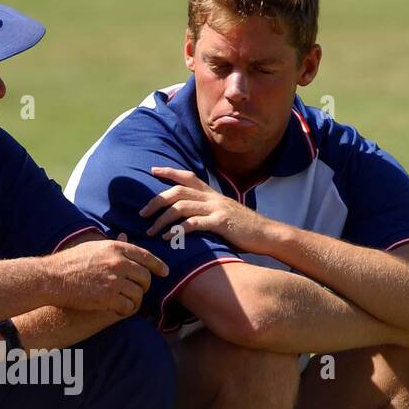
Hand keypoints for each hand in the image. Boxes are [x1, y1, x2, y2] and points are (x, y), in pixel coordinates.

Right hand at [47, 234, 168, 315]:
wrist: (52, 278)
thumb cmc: (69, 262)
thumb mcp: (93, 246)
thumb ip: (112, 245)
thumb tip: (125, 238)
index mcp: (116, 248)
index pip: (145, 256)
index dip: (158, 265)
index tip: (164, 272)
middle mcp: (118, 262)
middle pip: (144, 276)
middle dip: (144, 285)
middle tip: (138, 291)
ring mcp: (114, 280)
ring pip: (138, 293)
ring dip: (134, 300)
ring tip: (126, 302)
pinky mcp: (108, 297)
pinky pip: (128, 306)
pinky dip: (126, 310)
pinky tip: (120, 310)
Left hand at [140, 166, 275, 251]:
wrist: (266, 234)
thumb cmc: (242, 228)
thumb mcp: (223, 214)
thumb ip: (207, 211)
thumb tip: (188, 217)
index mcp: (212, 194)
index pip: (188, 176)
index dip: (169, 171)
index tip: (152, 170)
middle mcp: (212, 197)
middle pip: (178, 191)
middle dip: (156, 201)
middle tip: (141, 213)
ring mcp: (216, 209)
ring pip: (182, 207)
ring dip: (162, 219)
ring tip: (150, 231)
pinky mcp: (220, 223)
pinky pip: (194, 224)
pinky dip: (177, 230)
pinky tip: (168, 238)